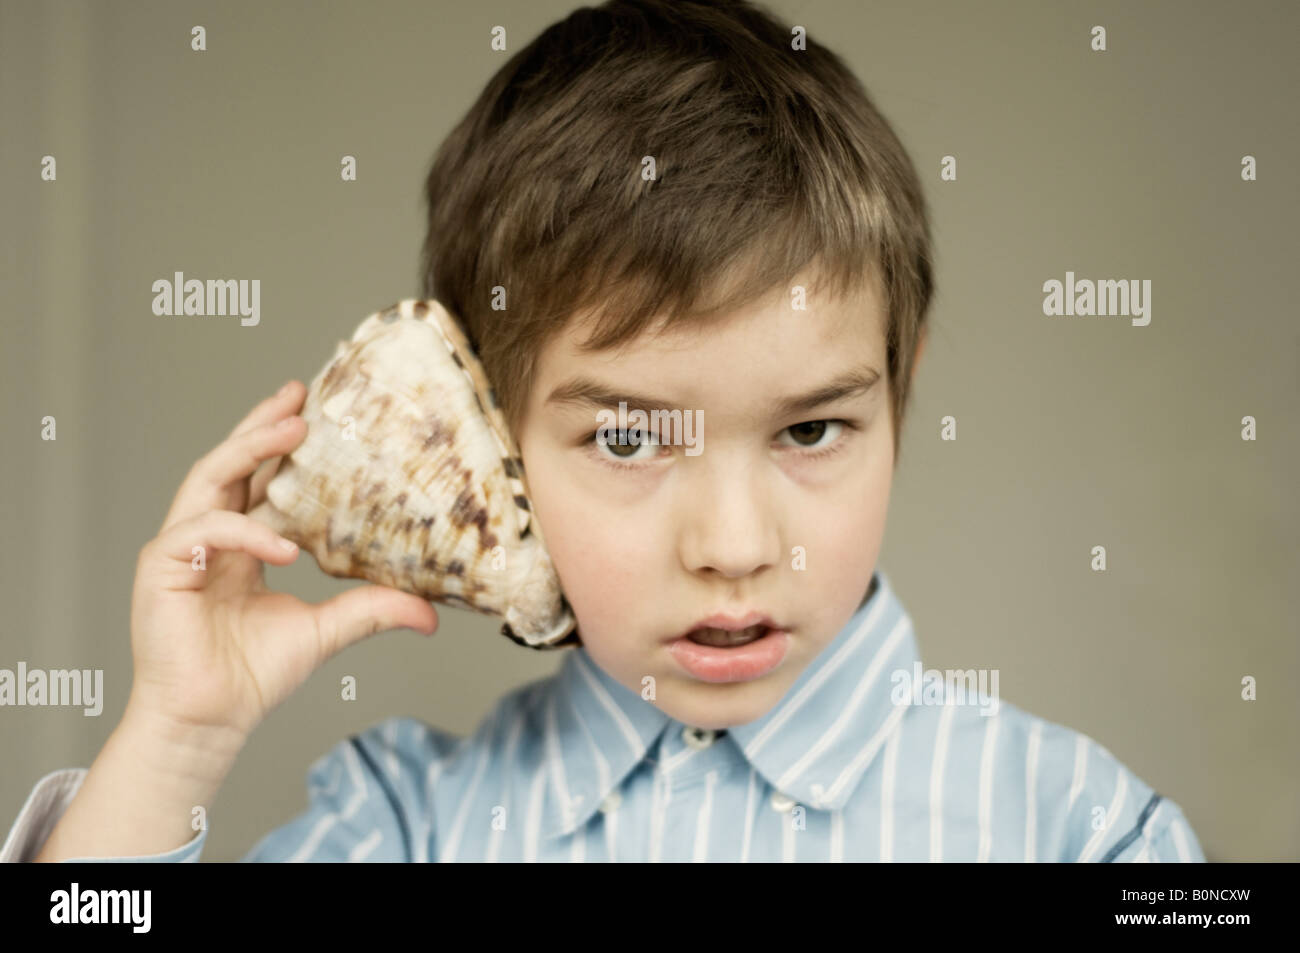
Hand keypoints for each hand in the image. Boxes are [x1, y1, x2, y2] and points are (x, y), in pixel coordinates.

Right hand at [127, 380, 439, 740]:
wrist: (211, 721)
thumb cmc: (253, 676)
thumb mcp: (327, 630)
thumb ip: (371, 609)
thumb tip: (431, 612)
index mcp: (240, 545)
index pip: (256, 480)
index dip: (279, 443)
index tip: (314, 409)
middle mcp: (206, 539)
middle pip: (228, 463)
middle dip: (262, 424)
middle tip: (298, 392)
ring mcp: (179, 550)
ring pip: (208, 478)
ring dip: (248, 448)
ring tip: (290, 429)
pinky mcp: (160, 570)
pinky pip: (202, 533)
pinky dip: (245, 532)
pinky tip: (284, 545)